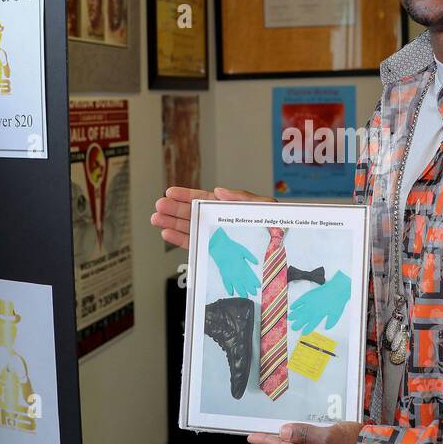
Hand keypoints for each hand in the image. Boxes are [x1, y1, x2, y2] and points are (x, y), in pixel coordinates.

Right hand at [149, 186, 274, 250]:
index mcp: (229, 208)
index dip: (186, 196)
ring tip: (156, 219)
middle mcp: (219, 222)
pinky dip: (181, 240)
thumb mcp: (263, 206)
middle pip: (192, 214)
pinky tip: (168, 234)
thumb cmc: (278, 225)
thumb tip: (218, 191)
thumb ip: (241, 198)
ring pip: (190, 229)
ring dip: (172, 224)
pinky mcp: (217, 252)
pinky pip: (196, 244)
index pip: (203, 199)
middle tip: (158, 206)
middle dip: (174, 210)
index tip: (170, 192)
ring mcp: (217, 237)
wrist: (286, 247)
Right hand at [208, 228, 258, 297]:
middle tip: (254, 294)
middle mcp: (236, 271)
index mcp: (242, 265)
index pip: (250, 275)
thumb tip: (257, 262)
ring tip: (245, 296)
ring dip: (241, 290)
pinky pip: (226, 283)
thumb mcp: (243, 250)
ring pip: (236, 284)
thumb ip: (250, 257)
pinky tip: (231, 293)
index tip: (258, 286)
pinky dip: (228, 288)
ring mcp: (229, 273)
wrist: (219, 246)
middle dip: (249, 288)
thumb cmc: (232, 247)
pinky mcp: (223, 274)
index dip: (254, 281)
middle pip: (244, 282)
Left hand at [247, 421, 362, 443]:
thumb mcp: (328, 436)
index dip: (266, 440)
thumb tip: (284, 432)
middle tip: (269, 422)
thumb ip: (304, 433)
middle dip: (285, 435)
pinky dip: (312, 437)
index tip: (251, 436)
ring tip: (294, 422)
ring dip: (301, 434)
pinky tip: (312, 428)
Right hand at [288, 270, 351, 333]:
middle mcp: (313, 309)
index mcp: (319, 315)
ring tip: (290, 318)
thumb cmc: (338, 301)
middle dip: (298, 324)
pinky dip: (295, 304)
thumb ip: (331, 322)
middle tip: (293, 327)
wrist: (337, 288)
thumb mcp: (336, 314)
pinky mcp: (308, 295)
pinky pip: (300, 300)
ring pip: (300, 310)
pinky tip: (292, 307)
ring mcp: (310, 302)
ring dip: (294, 315)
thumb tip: (327, 328)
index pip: (311, 324)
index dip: (307, 329)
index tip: (303, 333)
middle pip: (303, 318)